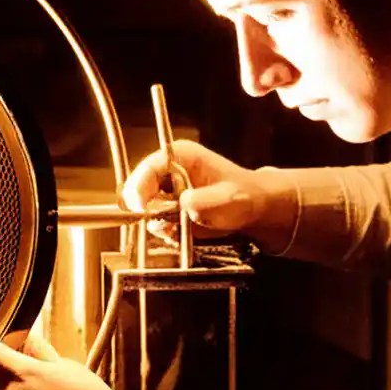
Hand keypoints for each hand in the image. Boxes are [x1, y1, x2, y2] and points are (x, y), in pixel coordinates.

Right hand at [123, 139, 296, 248]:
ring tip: (182, 228)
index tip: (141, 210)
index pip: (148, 168)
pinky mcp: (166, 208)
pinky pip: (153, 221)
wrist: (251, 209)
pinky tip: (182, 233)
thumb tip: (183, 204)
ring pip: (143, 209)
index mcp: (180, 156)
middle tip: (166, 224)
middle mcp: (167, 170)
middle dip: (149, 210)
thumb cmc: (244, 197)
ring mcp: (165, 189)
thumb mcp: (229, 199)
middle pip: (139, 188)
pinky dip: (164, 231)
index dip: (140, 188)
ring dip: (158, 223)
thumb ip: (205, 201)